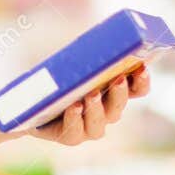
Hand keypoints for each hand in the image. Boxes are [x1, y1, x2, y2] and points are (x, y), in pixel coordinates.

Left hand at [11, 65, 150, 145]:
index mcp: (114, 93)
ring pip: (99, 124)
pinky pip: (75, 132)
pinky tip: (73, 107)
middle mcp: (106, 113)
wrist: (31, 100)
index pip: (138, 90)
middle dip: (119, 93)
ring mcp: (90, 127)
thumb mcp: (75, 61)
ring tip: (91, 94)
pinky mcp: (70, 137)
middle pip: (119, 107)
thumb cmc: (58, 75)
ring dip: (97, 109)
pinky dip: (75, 119)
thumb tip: (97, 38)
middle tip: (117, 79)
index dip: (142, 81)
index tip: (141, 67)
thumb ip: (88, 54)